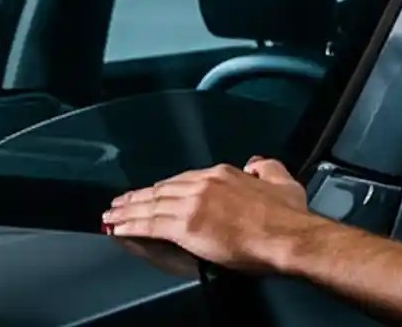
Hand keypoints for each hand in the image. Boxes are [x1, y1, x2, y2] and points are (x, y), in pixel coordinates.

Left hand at [101, 157, 319, 273]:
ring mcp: (192, 204)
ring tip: (111, 216)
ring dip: (127, 211)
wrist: (290, 237)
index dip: (164, 188)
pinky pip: (150, 225)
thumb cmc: (289, 218)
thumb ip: (267, 168)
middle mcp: (202, 185)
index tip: (153, 193)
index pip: (183, 180)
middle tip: (119, 203)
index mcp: (221, 175)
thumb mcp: (282, 182)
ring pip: (150, 205)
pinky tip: (119, 229)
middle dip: (138, 197)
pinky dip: (131, 226)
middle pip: (161, 190)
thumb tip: (258, 163)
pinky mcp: (186, 226)